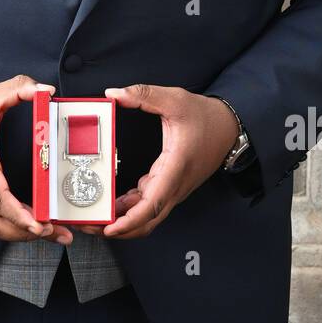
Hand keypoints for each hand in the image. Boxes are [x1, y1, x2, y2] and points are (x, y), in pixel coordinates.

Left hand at [74, 85, 238, 240]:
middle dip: (119, 228)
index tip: (111, 227)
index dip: (130, 220)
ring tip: (97, 217)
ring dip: (123, 221)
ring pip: (148, 217)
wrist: (230, 127)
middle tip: (91, 226)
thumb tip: (114, 93)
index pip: (152, 204)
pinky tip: (114, 204)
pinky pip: (150, 206)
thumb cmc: (206, 117)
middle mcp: (175, 185)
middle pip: (147, 221)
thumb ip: (143, 94)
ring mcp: (174, 189)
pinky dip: (132, 210)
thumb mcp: (175, 99)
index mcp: (175, 167)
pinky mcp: (172, 186)